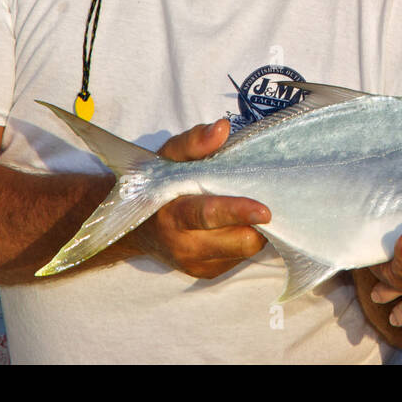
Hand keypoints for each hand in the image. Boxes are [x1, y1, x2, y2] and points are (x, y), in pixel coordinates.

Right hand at [127, 119, 270, 278]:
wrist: (134, 226)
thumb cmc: (158, 183)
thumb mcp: (170, 156)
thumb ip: (194, 142)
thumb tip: (222, 128)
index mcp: (173, 214)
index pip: (209, 214)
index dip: (238, 212)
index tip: (264, 210)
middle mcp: (184, 245)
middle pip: (237, 241)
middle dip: (257, 224)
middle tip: (267, 201)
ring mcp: (195, 263)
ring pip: (243, 251)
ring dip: (253, 232)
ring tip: (249, 211)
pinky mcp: (205, 273)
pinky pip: (238, 259)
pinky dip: (243, 241)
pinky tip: (236, 225)